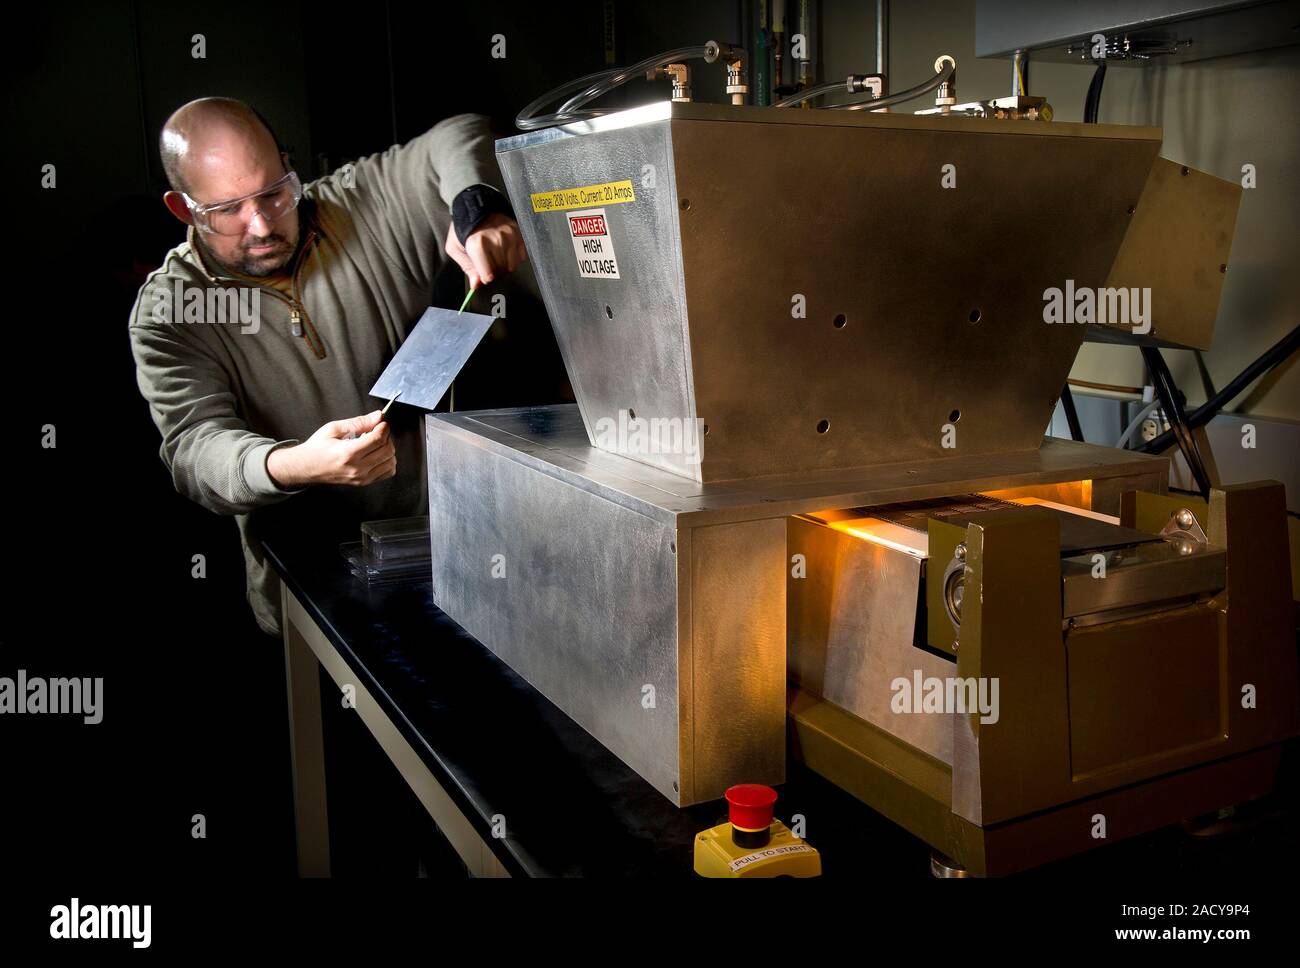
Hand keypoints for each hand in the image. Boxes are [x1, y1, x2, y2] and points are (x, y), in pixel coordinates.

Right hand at [266, 411, 396, 487]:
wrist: (307, 466)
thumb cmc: (317, 448)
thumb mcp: (334, 428)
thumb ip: (359, 422)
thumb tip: (378, 416)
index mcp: (348, 453)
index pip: (378, 439)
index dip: (384, 427)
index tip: (382, 423)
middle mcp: (357, 468)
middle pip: (387, 450)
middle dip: (387, 437)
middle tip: (378, 431)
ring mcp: (361, 478)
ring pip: (391, 462)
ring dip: (388, 449)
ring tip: (376, 443)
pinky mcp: (364, 482)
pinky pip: (388, 472)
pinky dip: (388, 461)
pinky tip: (378, 454)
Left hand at [445, 214, 526, 288]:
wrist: (478, 206)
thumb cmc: (465, 229)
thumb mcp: (456, 248)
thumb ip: (467, 267)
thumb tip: (476, 284)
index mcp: (477, 244)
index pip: (488, 275)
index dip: (485, 277)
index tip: (482, 272)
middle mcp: (495, 240)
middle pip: (501, 272)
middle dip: (495, 271)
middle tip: (489, 262)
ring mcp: (509, 236)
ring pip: (512, 266)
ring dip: (505, 265)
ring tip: (496, 255)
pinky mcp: (518, 234)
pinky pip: (521, 257)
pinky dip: (514, 257)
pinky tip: (505, 249)